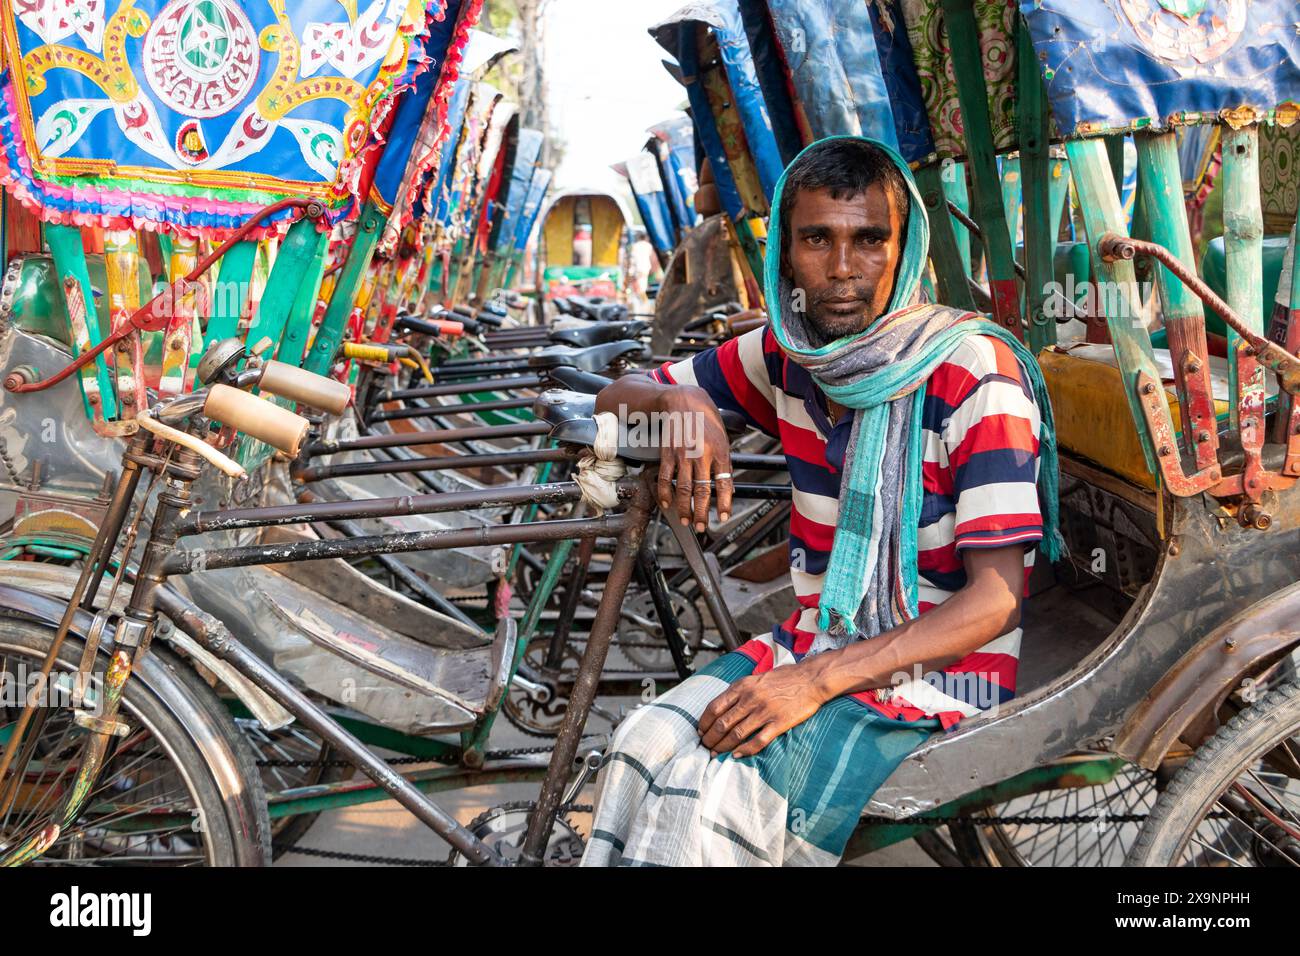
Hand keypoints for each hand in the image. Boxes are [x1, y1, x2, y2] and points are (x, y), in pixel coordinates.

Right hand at [655, 386, 732, 531]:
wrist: (684, 400)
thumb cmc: (706, 420)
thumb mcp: (723, 439)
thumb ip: (724, 463)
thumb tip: (728, 488)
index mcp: (719, 451)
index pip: (724, 482)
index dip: (724, 503)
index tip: (723, 517)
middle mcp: (701, 454)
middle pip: (702, 490)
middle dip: (702, 512)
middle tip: (702, 526)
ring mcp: (683, 454)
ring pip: (683, 488)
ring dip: (684, 508)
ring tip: (686, 520)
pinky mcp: (667, 453)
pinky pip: (665, 478)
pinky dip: (665, 494)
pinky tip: (667, 503)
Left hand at [697, 666, 826, 758]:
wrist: (811, 679)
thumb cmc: (784, 678)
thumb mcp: (756, 677)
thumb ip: (740, 691)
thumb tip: (723, 707)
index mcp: (742, 686)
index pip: (714, 707)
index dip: (704, 722)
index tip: (700, 731)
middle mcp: (750, 699)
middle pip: (722, 723)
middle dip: (710, 738)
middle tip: (705, 746)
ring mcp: (764, 712)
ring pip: (736, 734)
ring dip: (723, 747)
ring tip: (716, 754)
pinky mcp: (779, 724)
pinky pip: (758, 741)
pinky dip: (745, 750)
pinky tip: (737, 755)